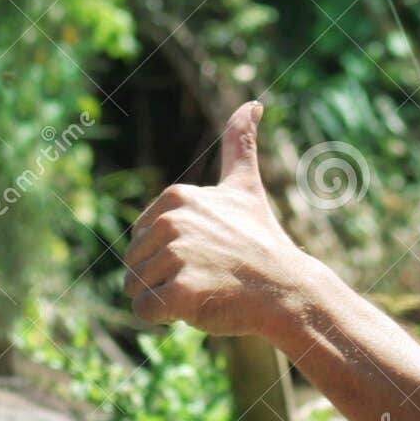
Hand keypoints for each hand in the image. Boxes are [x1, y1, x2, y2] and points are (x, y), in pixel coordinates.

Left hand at [122, 100, 314, 338]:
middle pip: (132, 263)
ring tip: (204, 288)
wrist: (287, 289)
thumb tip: (252, 102)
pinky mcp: (179, 292)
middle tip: (207, 273)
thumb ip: (240, 143)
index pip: (140, 237)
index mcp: (177, 197)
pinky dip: (164, 318)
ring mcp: (176, 256)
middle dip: (161, 277)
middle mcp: (172, 221)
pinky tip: (197, 305)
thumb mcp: (245, 186)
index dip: (167, 253)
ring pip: (135, 288)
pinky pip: (144, 311)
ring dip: (163, 298)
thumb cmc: (261, 242)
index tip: (206, 251)